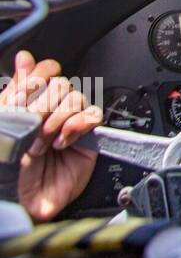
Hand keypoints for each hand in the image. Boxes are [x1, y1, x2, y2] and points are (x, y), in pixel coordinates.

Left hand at [0, 50, 99, 221]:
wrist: (22, 199)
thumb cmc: (7, 168)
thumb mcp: (4, 124)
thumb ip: (14, 91)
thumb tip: (25, 58)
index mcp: (29, 102)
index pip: (44, 71)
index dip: (39, 78)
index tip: (28, 95)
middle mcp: (50, 109)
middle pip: (61, 83)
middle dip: (43, 107)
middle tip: (32, 129)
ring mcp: (70, 122)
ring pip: (76, 97)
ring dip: (57, 121)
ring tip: (45, 142)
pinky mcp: (89, 136)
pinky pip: (94, 114)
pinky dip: (78, 126)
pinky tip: (64, 141)